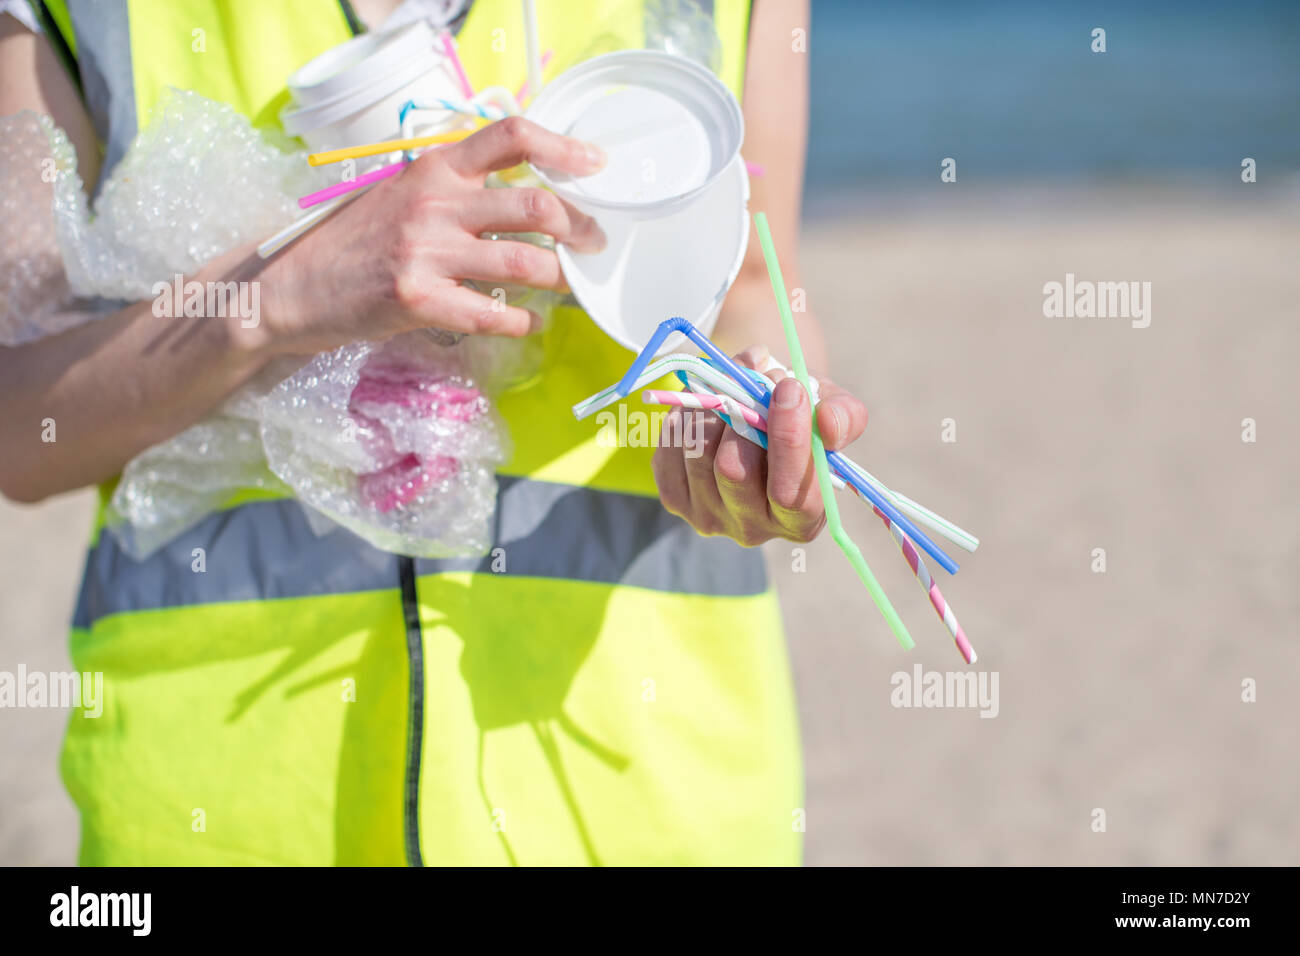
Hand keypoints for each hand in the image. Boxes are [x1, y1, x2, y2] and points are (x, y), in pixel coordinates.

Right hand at [251, 116, 606, 355]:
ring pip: (523, 264)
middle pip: (533, 207)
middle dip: (578, 228)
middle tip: (592, 243)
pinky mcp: (418, 300)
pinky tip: (530, 322)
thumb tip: (522, 198)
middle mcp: (434, 203)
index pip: (510, 136)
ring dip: (558, 278)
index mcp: (434, 168)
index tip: (594, 165)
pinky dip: (523, 322)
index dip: (562, 149)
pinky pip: (494, 315)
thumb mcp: (401, 194)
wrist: (292, 287)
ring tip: (567, 285)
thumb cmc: (354, 243)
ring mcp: (426, 252)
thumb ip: (455, 190)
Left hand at [651, 345, 868, 546]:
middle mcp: (753, 529)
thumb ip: (843, 416)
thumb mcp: (832, 411)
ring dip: (717, 404)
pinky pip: (673, 445)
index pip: (793, 494)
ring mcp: (708, 517)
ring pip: (699, 451)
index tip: (790, 387)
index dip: (790, 439)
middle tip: (760, 375)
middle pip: (735, 471)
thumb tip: (828, 423)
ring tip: (738, 382)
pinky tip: (709, 404)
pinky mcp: (675, 497)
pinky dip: (689, 412)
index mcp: (801, 520)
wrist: (759, 415)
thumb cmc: (803, 417)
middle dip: (746, 413)